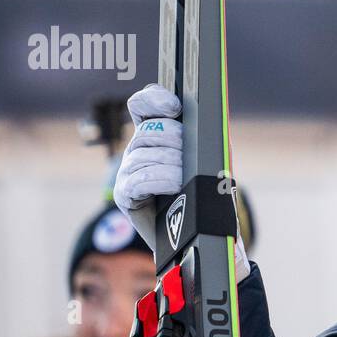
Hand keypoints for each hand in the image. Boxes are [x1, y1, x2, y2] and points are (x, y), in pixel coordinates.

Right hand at [113, 84, 250, 281]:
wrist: (201, 237)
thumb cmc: (208, 196)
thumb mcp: (211, 162)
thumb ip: (204, 140)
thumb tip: (202, 123)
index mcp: (156, 134)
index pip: (143, 103)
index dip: (155, 99)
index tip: (175, 107)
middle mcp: (139, 149)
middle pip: (149, 129)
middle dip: (174, 139)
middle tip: (189, 157)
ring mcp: (128, 171)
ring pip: (144, 154)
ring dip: (171, 165)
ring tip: (184, 179)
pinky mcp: (124, 195)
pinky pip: (138, 179)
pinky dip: (159, 181)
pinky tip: (173, 187)